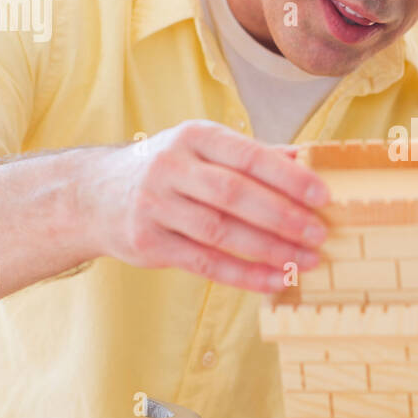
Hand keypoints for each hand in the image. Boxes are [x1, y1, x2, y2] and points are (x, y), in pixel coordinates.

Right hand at [89, 120, 329, 292]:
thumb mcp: (204, 149)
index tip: (323, 196)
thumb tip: (308, 159)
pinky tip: (275, 280)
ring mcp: (155, 206)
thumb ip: (254, 155)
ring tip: (306, 260)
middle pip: (235, 195)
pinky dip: (244, 275)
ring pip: (221, 232)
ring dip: (269, 250)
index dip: (288, 178)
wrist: (95, 195)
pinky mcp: (148, 244)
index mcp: (194, 136)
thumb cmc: (168, 169)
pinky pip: (205, 263)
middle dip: (283, 217)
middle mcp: (170, 167)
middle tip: (319, 233)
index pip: (248, 156)